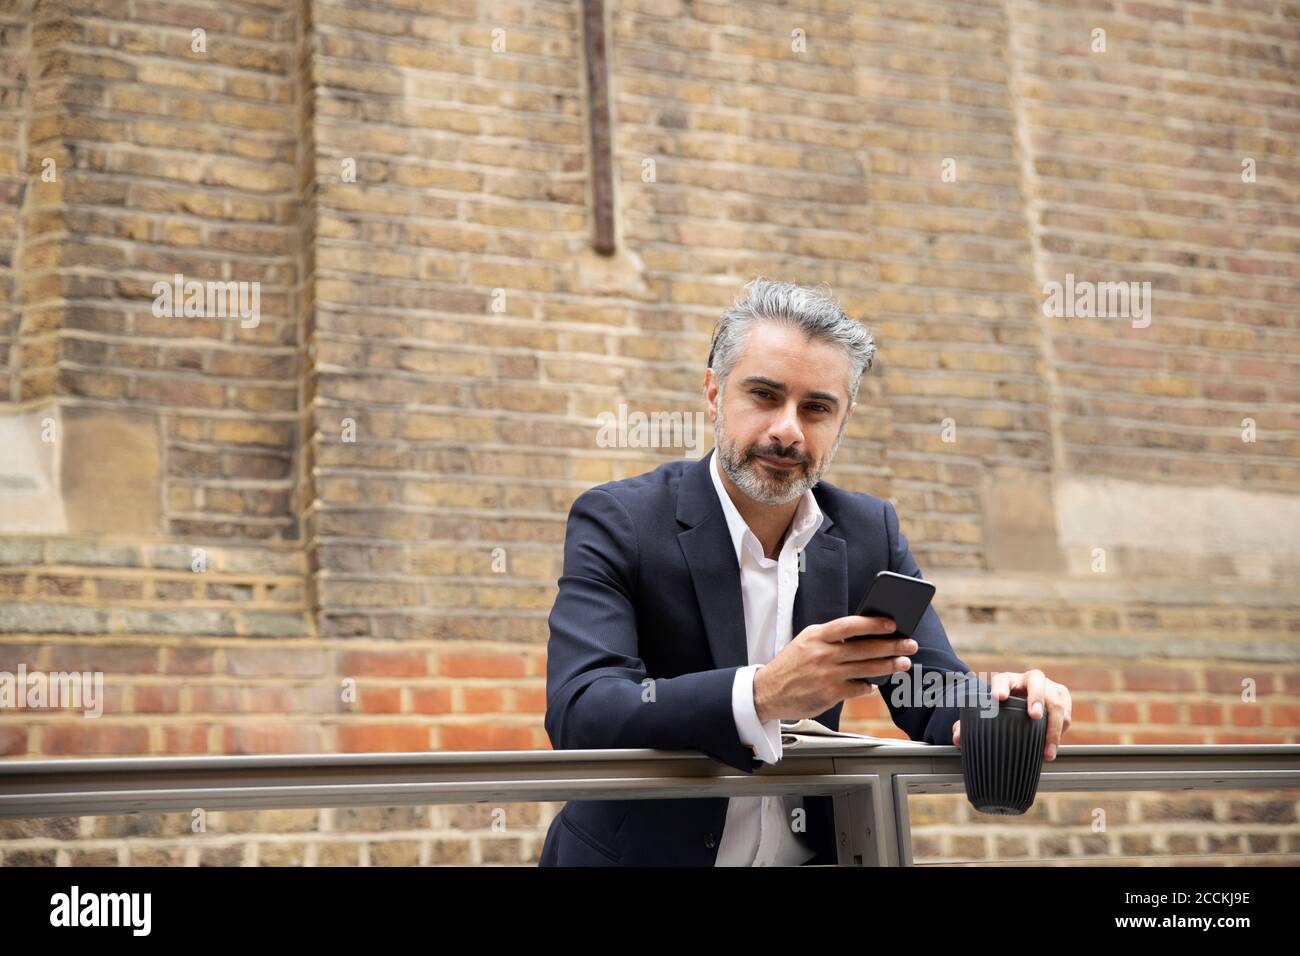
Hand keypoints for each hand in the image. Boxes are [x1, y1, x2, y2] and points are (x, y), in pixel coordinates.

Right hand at [753, 615, 917, 721]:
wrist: (768, 691)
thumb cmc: (791, 664)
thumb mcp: (806, 642)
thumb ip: (832, 638)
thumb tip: (864, 636)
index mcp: (817, 636)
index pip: (850, 625)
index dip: (873, 623)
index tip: (892, 624)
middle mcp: (823, 654)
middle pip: (865, 648)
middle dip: (892, 646)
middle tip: (910, 644)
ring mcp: (827, 675)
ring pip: (867, 668)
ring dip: (889, 666)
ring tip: (903, 663)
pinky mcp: (830, 694)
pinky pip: (858, 688)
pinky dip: (869, 685)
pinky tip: (874, 683)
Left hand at [951, 669, 1071, 760]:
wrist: (1024, 705)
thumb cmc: (1003, 709)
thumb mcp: (988, 714)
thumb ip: (969, 725)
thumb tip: (958, 738)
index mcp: (1008, 680)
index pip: (1003, 678)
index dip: (1001, 686)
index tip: (999, 698)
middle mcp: (1030, 680)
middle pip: (1036, 680)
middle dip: (1036, 697)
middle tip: (1034, 716)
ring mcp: (1049, 687)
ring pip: (1056, 699)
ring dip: (1054, 724)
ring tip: (1046, 748)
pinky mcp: (1062, 699)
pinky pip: (1067, 714)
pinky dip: (1061, 732)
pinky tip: (1052, 748)